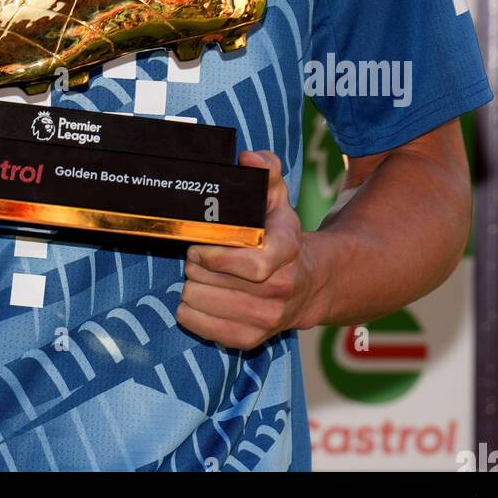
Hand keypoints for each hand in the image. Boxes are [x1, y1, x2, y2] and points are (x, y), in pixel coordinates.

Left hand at [176, 150, 323, 350]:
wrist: (307, 284)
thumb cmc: (280, 234)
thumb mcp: (277, 197)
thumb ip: (265, 170)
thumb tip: (248, 158)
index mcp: (287, 250)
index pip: (253, 264)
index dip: (217, 256)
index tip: (199, 246)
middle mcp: (280, 288)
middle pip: (212, 280)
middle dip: (195, 263)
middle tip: (197, 254)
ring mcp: (267, 318)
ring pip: (200, 301)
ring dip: (192, 284)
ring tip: (200, 273)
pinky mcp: (250, 338)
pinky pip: (200, 327)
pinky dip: (189, 310)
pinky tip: (197, 296)